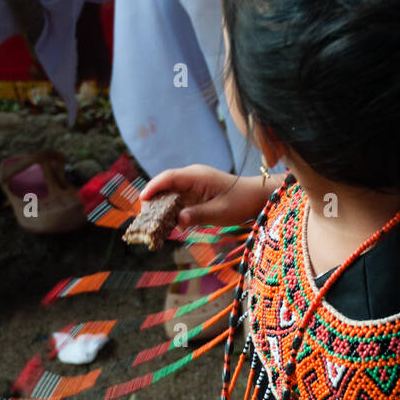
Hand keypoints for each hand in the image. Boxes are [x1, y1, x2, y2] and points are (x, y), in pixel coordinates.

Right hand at [141, 166, 272, 227]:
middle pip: (166, 185)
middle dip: (154, 199)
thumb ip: (197, 215)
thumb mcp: (219, 212)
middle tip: (144, 217)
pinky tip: (167, 222)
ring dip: (162, 206)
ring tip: (151, 222)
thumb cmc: (241, 202)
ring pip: (171, 193)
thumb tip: (177, 220)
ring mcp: (194, 184)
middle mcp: (192, 177)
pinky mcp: (196, 193)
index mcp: (197, 176)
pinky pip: (179, 199)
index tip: (143, 199)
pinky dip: (172, 209)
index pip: (169, 178)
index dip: (153, 187)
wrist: (256, 197)